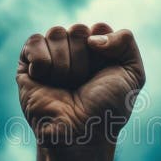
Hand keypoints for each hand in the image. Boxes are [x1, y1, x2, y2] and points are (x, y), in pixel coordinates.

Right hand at [16, 22, 145, 144]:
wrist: (80, 133)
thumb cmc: (106, 109)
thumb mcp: (132, 73)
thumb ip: (126, 40)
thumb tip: (91, 35)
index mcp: (97, 51)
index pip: (100, 28)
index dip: (104, 51)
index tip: (103, 75)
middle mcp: (73, 51)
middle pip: (78, 29)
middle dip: (84, 59)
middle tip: (82, 84)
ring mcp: (50, 56)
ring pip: (57, 33)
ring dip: (65, 65)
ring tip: (65, 86)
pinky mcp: (27, 64)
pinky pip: (35, 41)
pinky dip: (43, 61)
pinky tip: (45, 80)